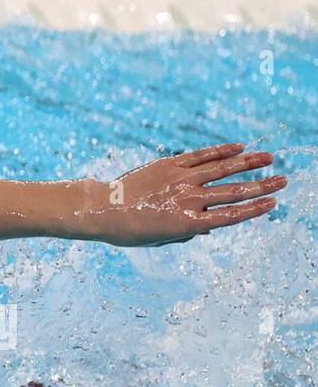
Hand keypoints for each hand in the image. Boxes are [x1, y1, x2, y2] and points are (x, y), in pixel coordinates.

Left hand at [93, 143, 284, 246]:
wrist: (102, 209)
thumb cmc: (131, 231)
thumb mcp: (163, 240)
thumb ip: (189, 232)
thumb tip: (210, 225)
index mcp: (189, 223)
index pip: (231, 216)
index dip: (254, 209)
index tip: (273, 203)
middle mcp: (189, 199)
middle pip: (233, 192)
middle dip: (261, 186)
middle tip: (284, 180)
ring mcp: (180, 179)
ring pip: (222, 169)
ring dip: (248, 163)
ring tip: (269, 158)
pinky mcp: (168, 164)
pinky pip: (199, 156)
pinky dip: (220, 151)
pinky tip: (238, 147)